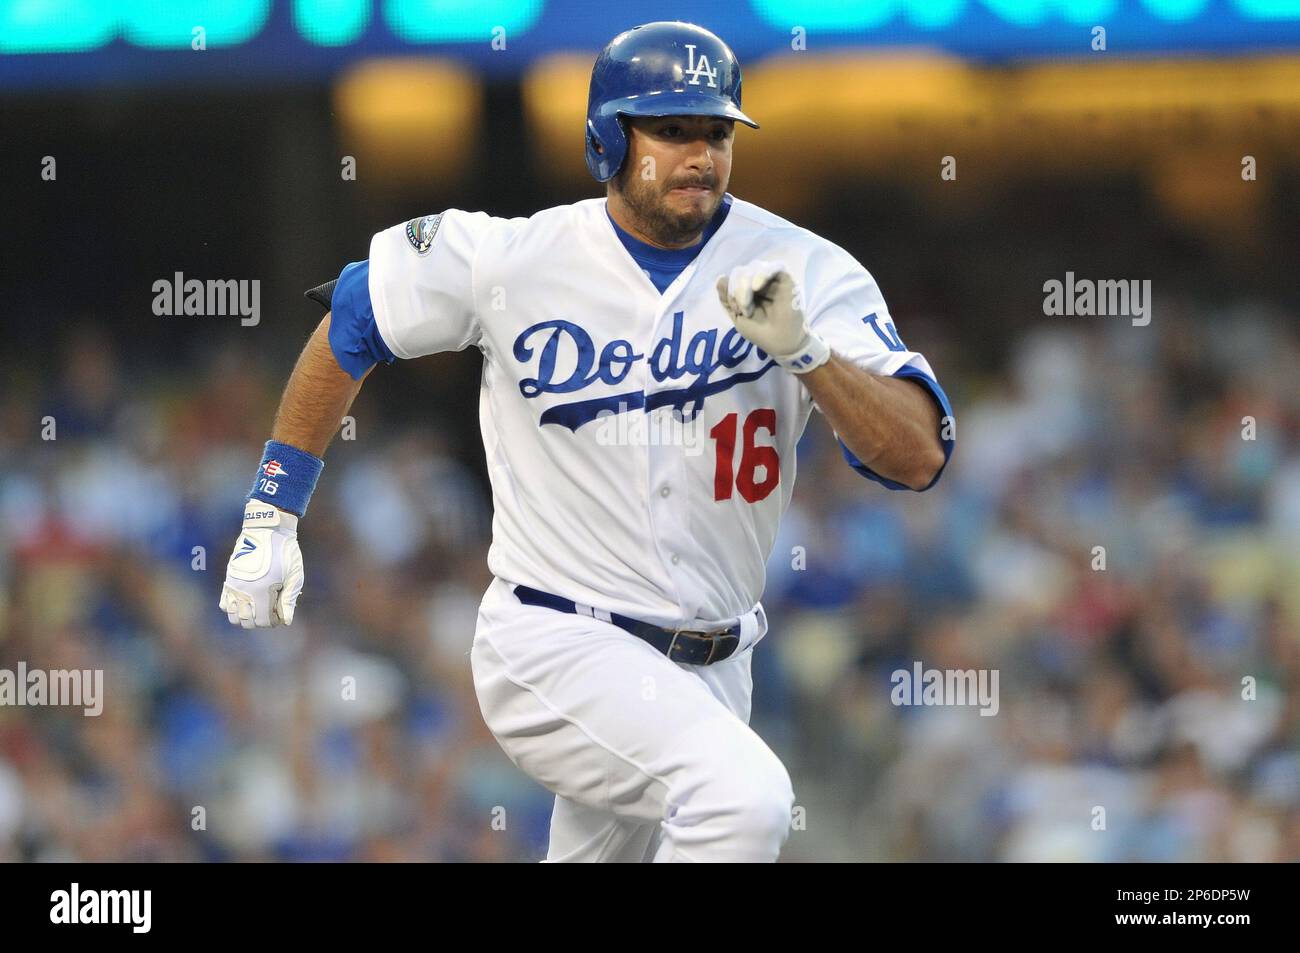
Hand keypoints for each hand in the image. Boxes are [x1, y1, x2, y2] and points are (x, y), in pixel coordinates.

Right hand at [219, 499, 303, 627]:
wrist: (268, 530)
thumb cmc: (285, 552)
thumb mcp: (294, 576)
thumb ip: (288, 600)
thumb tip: (286, 621)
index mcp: (261, 591)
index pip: (262, 621)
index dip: (273, 621)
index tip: (281, 613)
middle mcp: (244, 591)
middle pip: (246, 622)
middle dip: (260, 620)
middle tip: (271, 609)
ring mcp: (233, 585)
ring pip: (232, 616)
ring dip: (245, 616)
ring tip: (259, 606)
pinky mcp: (229, 579)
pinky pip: (224, 603)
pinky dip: (234, 607)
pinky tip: (248, 600)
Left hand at [715, 261, 829, 373]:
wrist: (780, 343)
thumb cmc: (760, 332)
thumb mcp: (738, 316)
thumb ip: (728, 298)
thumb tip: (720, 277)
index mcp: (747, 288)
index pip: (734, 276)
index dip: (730, 289)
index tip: (735, 310)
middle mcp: (759, 281)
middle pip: (742, 271)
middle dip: (736, 289)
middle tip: (742, 310)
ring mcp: (773, 280)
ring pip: (754, 267)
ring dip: (745, 286)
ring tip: (748, 307)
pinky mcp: (786, 280)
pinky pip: (774, 267)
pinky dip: (762, 274)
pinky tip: (756, 287)